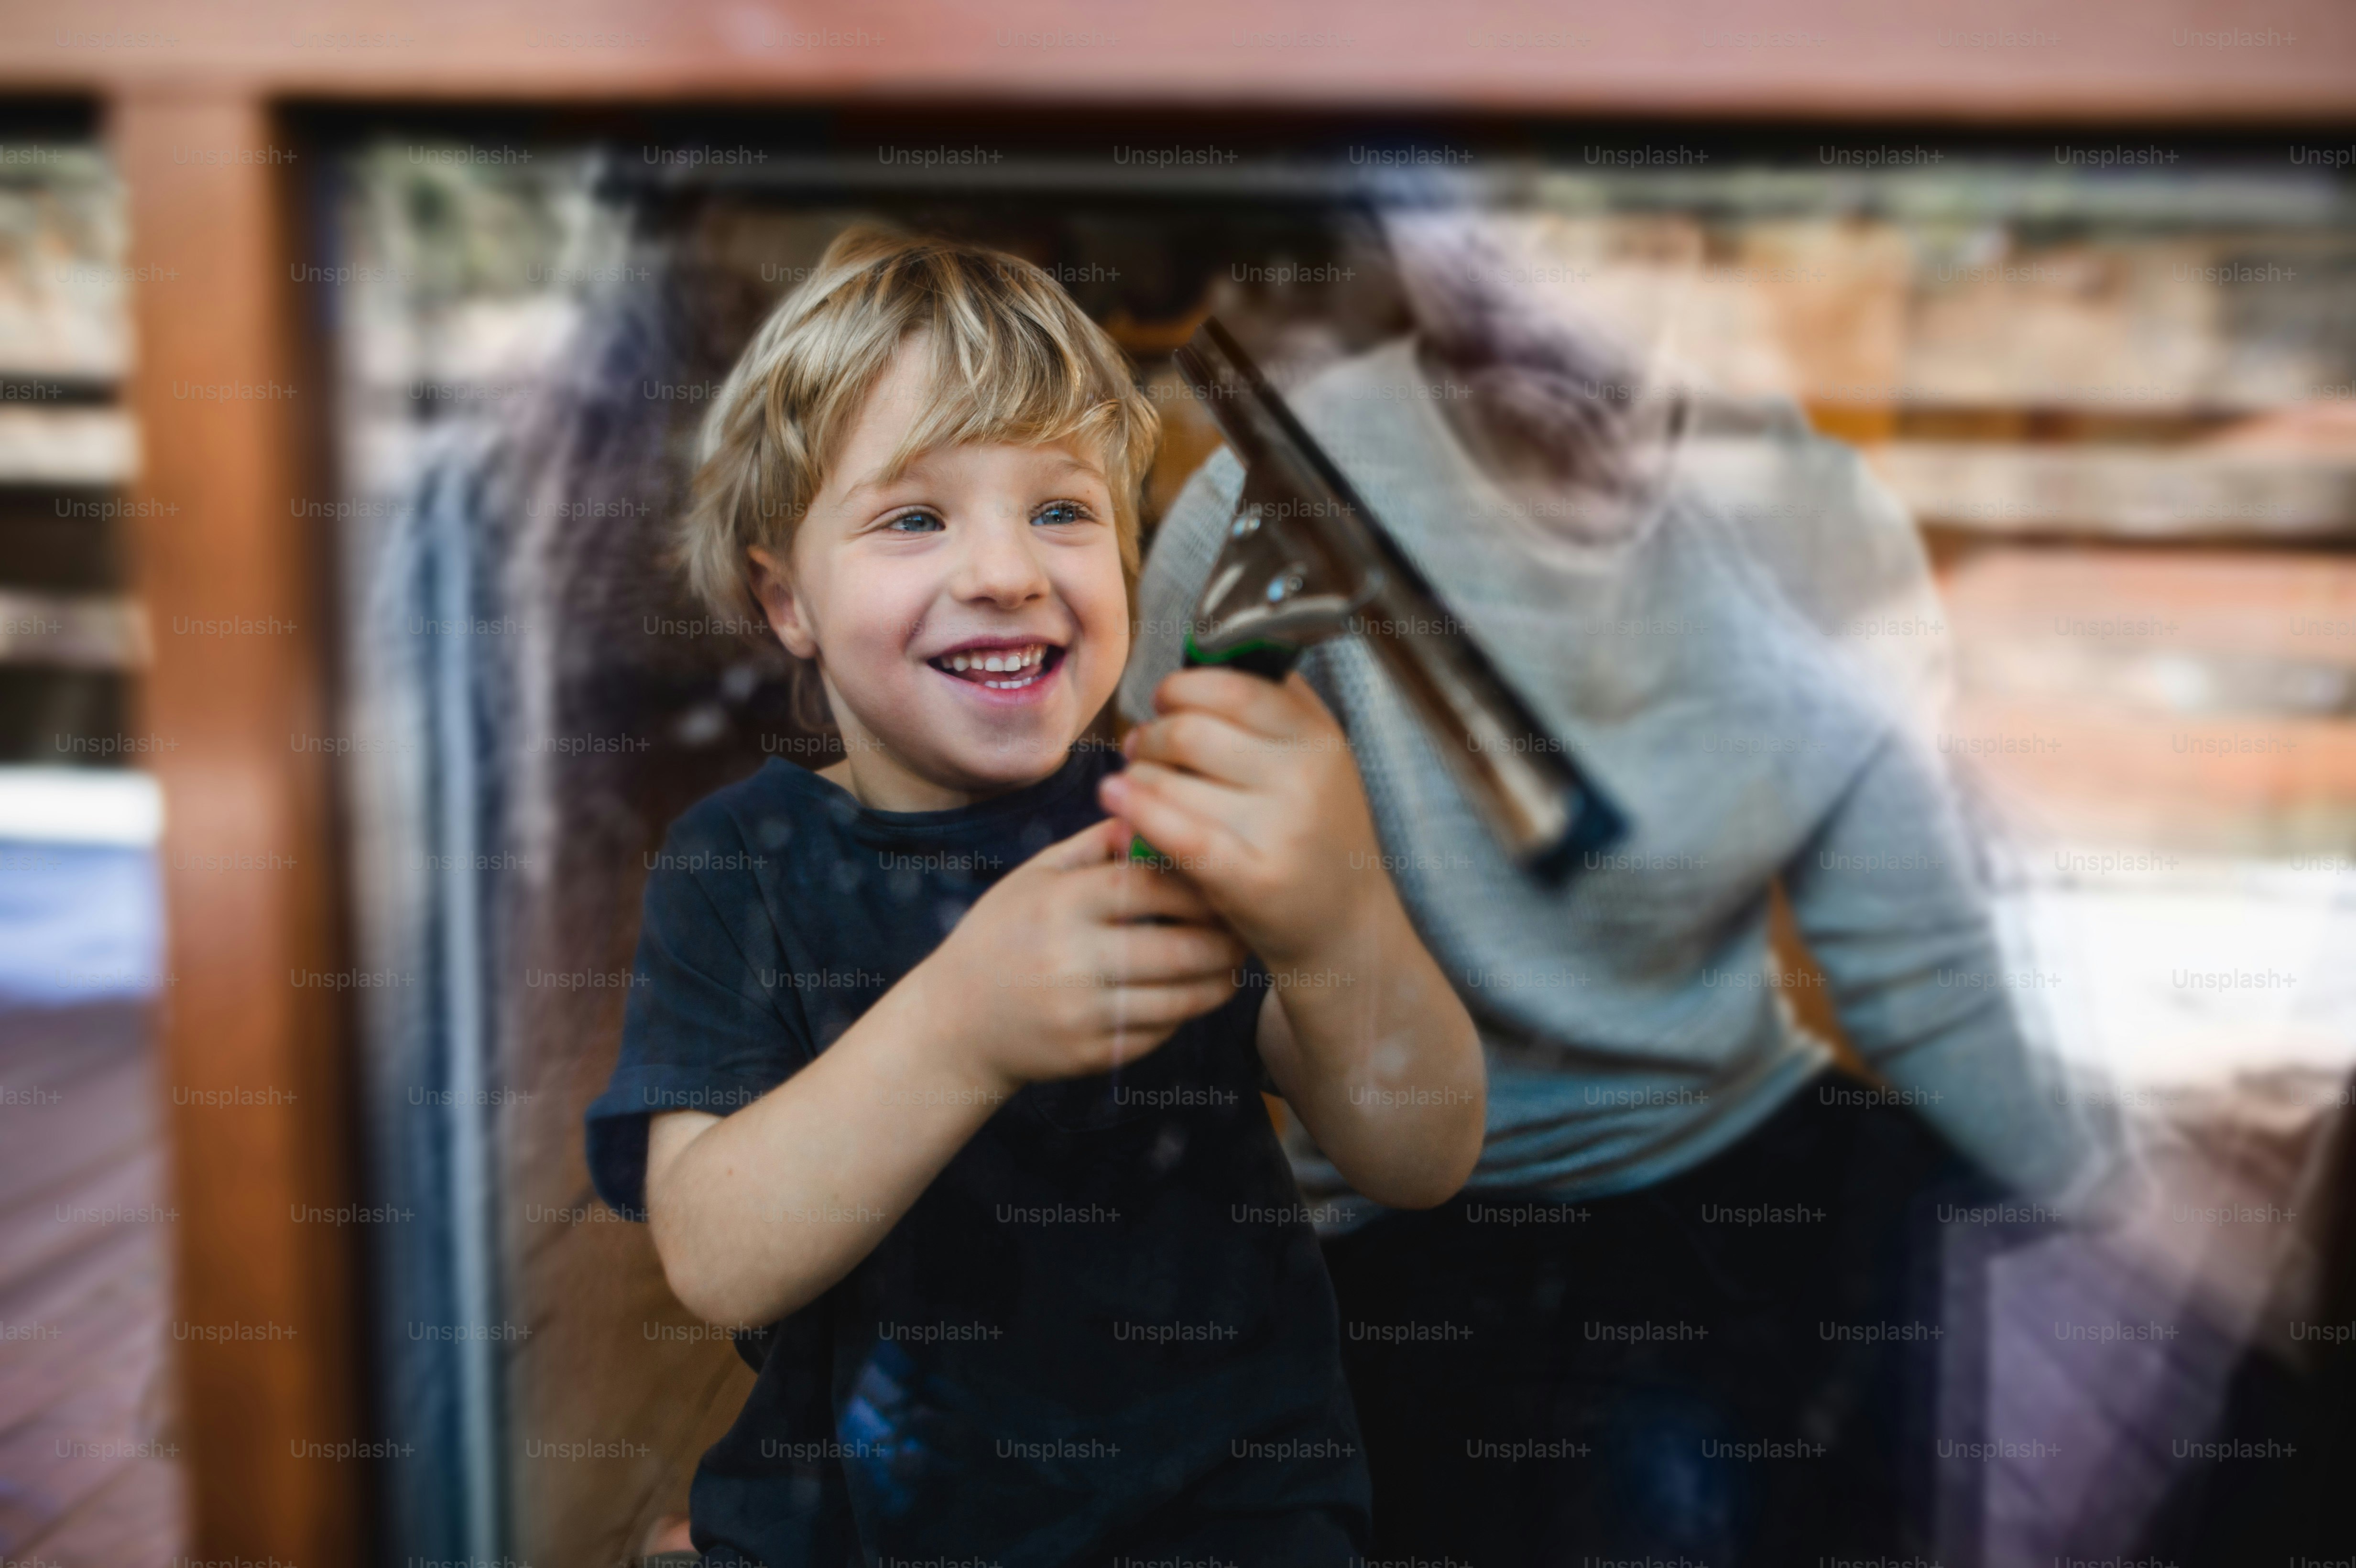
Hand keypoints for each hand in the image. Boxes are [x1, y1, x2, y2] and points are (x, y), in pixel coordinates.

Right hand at [914, 816, 1245, 1093]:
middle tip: (1245, 924)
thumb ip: (1095, 845)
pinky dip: (1185, 1012)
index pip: (1153, 886)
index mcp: (1061, 903)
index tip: (1223, 877)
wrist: (955, 1024)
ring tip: (1234, 960)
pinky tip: (1194, 993)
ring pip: (1181, 998)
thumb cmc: (1001, 935)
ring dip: (1219, 979)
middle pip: (1181, 946)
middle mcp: (1073, 959)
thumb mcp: (1034, 877)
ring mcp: (1084, 1013)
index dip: (1199, 882)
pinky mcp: (1093, 1055)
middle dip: (1225, 937)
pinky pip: (1161, 1031)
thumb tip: (1154, 810)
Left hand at [1104, 668, 1390, 970]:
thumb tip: (1208, 660)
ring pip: (1170, 779)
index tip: (1166, 703)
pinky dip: (1135, 808)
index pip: (1230, 687)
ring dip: (1138, 778)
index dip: (1180, 688)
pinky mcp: (1251, 879)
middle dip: (1150, 736)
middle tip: (1141, 750)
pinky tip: (1113, 798)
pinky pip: (1176, 830)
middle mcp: (1305, 777)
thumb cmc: (1316, 837)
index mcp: (1318, 738)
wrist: (1345, 929)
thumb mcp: (1317, 761)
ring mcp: (1280, 829)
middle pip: (1189, 730)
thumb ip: (1276, 706)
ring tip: (1138, 788)